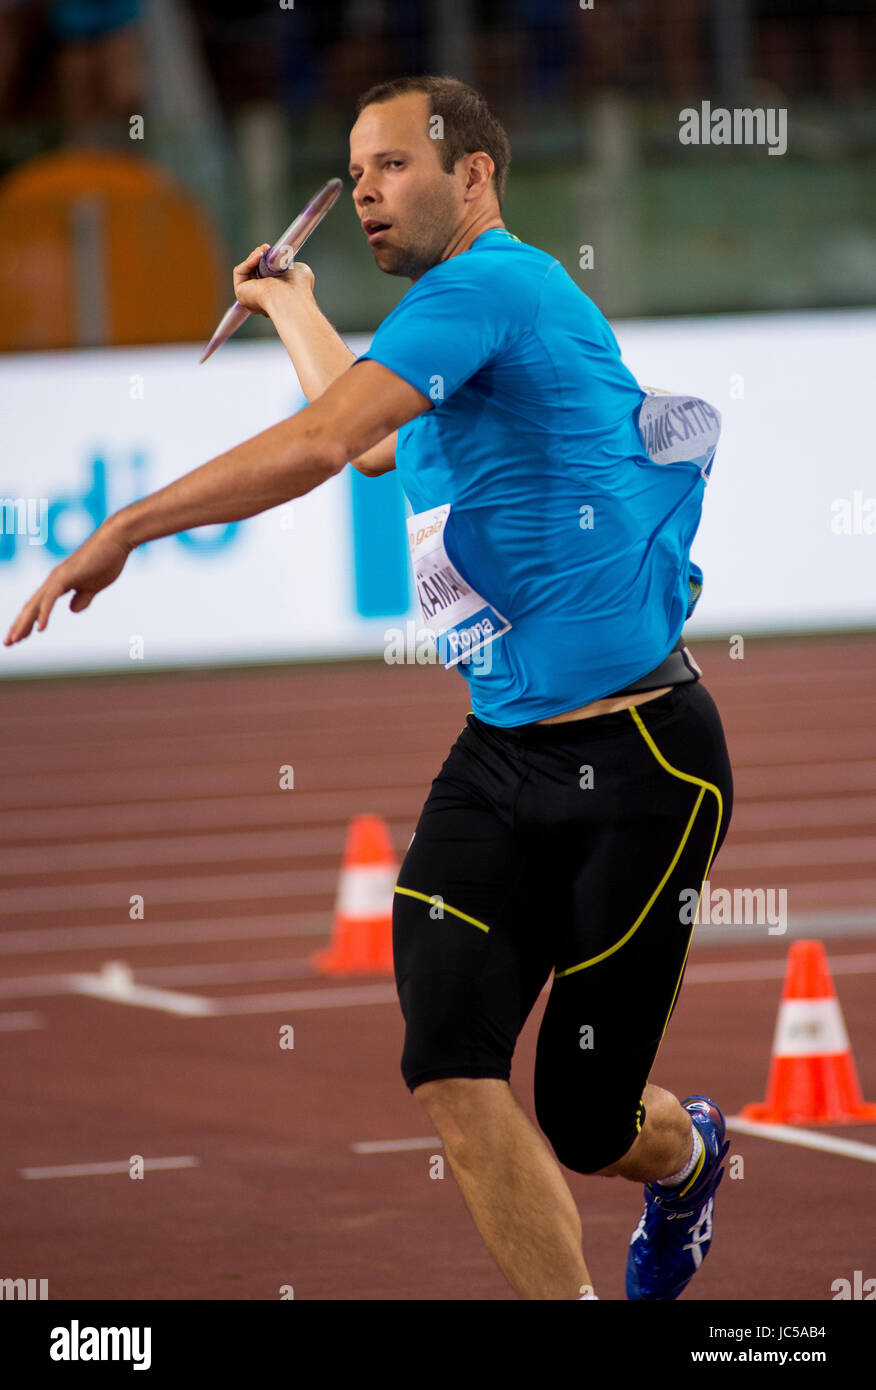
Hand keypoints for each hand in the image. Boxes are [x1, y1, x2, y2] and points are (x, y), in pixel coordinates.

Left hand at [4, 523, 132, 645]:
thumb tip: (72, 609)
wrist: (115, 541)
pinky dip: (43, 614)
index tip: (19, 637)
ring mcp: (57, 578)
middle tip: (8, 643)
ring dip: (24, 623)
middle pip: (30, 607)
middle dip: (19, 626)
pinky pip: (50, 599)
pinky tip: (40, 629)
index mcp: (58, 583)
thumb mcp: (94, 586)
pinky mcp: (65, 577)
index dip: (27, 622)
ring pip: (35, 605)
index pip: (37, 606)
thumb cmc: (107, 560)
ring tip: (15, 640)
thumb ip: (82, 597)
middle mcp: (53, 581)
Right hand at [233, 245, 315, 317]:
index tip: (273, 254)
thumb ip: (292, 265)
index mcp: (275, 298)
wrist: (291, 296)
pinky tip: (260, 254)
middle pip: (255, 272)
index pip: (267, 279)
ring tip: (266, 249)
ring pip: (247, 270)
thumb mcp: (299, 271)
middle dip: (261, 257)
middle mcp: (261, 300)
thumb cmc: (299, 288)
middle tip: (268, 248)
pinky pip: (240, 271)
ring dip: (255, 256)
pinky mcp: (240, 293)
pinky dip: (249, 260)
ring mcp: (249, 297)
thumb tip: (285, 260)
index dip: (267, 265)